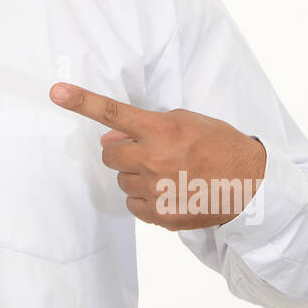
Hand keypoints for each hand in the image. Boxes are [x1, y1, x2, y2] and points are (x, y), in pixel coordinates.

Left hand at [48, 82, 266, 230]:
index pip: (112, 113)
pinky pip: (133, 204)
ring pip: (122, 181)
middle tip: (148, 153)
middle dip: (122, 153)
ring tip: (169, 174)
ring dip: (136, 176)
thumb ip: (147, 127)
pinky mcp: (159, 215)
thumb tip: (110, 140)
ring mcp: (155, 189)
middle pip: (110, 156)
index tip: (56, 92)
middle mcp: (152, 159)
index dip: (82, 101)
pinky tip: (169, 191)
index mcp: (160, 130)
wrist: (251, 185)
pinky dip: (145, 198)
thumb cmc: (220, 146)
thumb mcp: (187, 122)